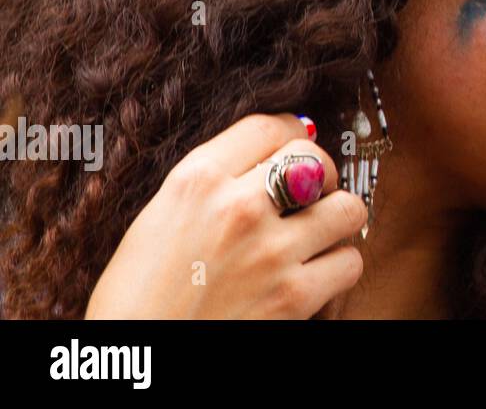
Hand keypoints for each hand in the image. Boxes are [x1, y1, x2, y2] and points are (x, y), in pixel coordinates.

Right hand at [85, 113, 366, 318]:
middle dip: (319, 175)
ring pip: (347, 207)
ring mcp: (271, 251)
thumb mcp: (156, 219)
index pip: (270, 126)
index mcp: (196, 181)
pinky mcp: (293, 296)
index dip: (293, 131)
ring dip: (337, 221)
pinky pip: (348, 262)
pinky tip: (316, 275)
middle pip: (316, 157)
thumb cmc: (136, 299)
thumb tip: (263, 159)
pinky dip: (338, 269)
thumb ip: (209, 185)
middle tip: (310, 196)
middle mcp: (238, 207)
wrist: (139, 361)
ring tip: (319, 235)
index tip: (297, 143)